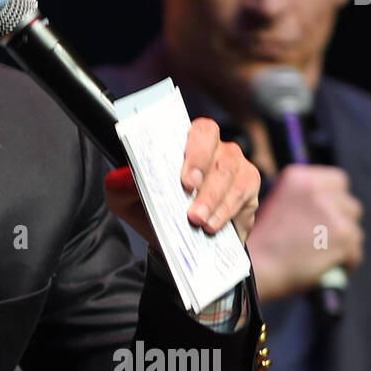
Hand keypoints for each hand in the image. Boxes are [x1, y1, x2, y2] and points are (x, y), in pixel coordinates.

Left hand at [103, 117, 259, 252]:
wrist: (166, 240)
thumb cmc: (148, 208)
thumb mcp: (124, 198)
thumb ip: (121, 185)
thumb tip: (130, 178)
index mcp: (187, 143)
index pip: (201, 130)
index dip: (198, 151)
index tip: (186, 180)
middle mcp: (217, 150)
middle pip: (224, 156)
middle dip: (209, 186)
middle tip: (193, 212)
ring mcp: (237, 170)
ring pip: (237, 179)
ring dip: (217, 205)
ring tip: (201, 224)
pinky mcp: (248, 194)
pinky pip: (246, 200)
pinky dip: (229, 215)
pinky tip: (215, 227)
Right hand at [245, 164, 362, 301]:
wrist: (253, 269)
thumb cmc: (260, 244)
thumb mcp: (276, 205)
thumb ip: (303, 199)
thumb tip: (329, 207)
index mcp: (298, 178)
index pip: (338, 181)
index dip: (335, 199)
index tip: (327, 213)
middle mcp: (316, 191)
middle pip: (350, 205)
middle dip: (342, 222)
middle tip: (324, 239)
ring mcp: (332, 214)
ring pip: (355, 230)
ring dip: (344, 244)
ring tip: (323, 256)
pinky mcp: (344, 238)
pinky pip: (356, 253)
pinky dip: (344, 264)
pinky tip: (326, 269)